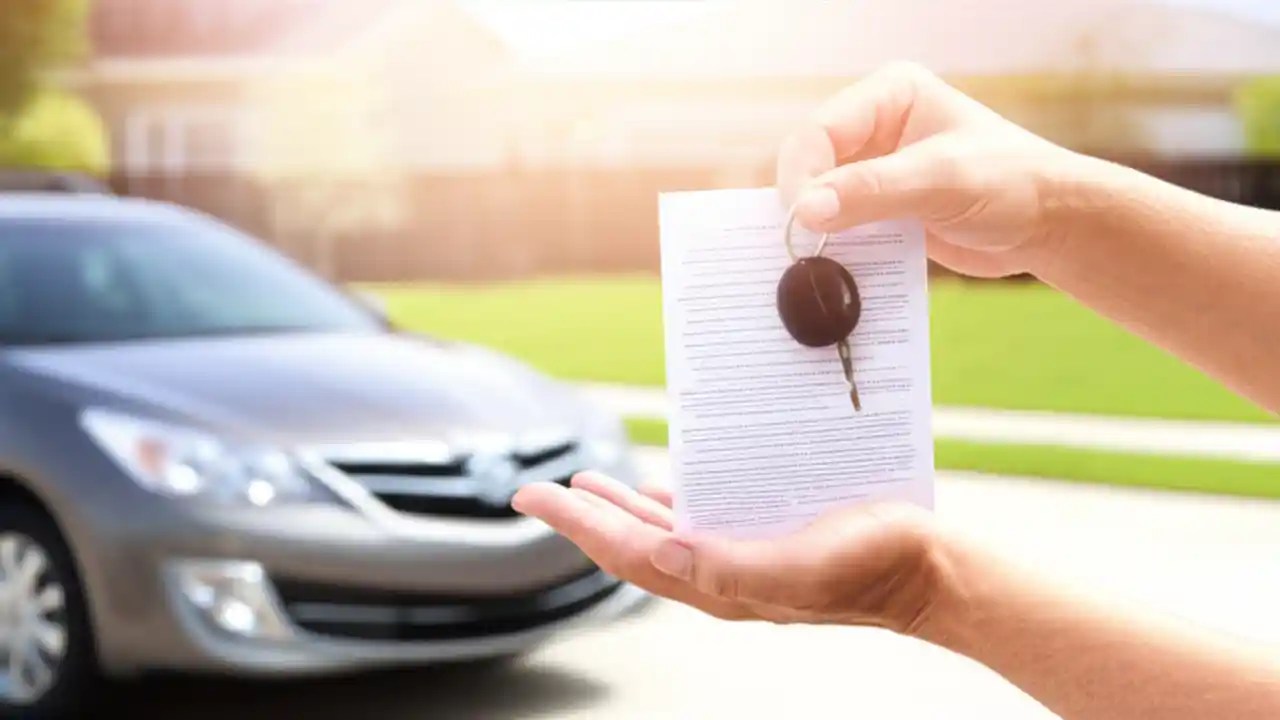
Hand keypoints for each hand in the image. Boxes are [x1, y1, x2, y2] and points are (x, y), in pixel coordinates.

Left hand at [512, 473, 947, 634]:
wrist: (928, 570)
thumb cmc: (872, 567)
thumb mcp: (800, 567)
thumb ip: (728, 566)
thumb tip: (658, 549)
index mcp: (719, 582)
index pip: (627, 553)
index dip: (576, 525)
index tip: (531, 496)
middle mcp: (721, 571)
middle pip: (633, 542)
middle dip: (585, 517)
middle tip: (542, 489)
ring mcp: (743, 554)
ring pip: (663, 529)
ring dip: (621, 507)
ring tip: (589, 484)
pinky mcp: (767, 535)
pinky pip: (703, 518)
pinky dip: (672, 501)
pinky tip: (663, 486)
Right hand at [777, 61, 1091, 277]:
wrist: (1051, 226)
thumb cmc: (1012, 185)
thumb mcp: (942, 182)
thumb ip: (873, 191)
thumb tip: (807, 210)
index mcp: (890, 95)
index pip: (820, 131)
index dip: (802, 175)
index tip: (803, 220)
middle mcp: (876, 126)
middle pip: (810, 163)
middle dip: (805, 203)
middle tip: (803, 245)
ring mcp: (876, 168)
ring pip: (819, 196)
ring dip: (816, 228)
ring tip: (814, 260)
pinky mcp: (881, 207)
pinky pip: (840, 224)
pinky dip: (833, 245)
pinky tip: (834, 266)